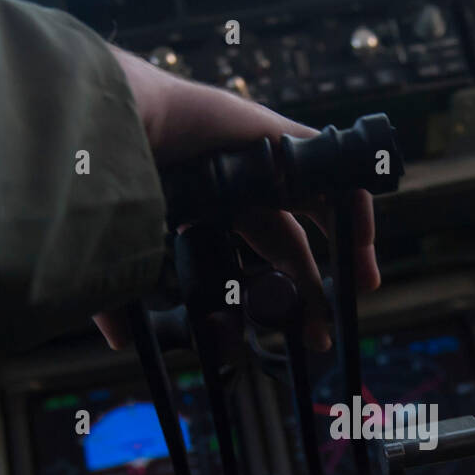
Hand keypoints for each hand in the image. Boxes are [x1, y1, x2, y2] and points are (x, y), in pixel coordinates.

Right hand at [97, 44, 380, 351]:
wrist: (113, 133)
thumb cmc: (110, 184)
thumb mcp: (124, 249)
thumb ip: (120, 294)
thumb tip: (116, 341)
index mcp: (203, 207)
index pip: (247, 254)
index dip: (273, 290)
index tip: (287, 331)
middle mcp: (236, 184)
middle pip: (287, 242)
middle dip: (309, 287)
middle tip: (321, 332)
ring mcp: (260, 160)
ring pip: (317, 205)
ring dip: (345, 245)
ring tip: (364, 283)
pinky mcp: (281, 138)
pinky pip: (331, 169)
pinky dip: (351, 202)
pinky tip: (362, 238)